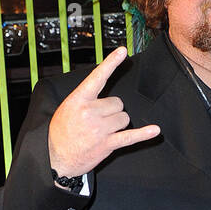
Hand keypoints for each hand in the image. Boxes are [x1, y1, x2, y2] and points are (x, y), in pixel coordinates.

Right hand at [47, 46, 159, 176]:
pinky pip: (130, 137)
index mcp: (79, 100)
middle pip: (118, 103)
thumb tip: (107, 97)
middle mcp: (90, 112)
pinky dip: (143, 134)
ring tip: (103, 131)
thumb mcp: (68, 108)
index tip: (122, 51)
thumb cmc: (61, 132)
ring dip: (118, 124)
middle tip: (98, 120)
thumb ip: (86, 98)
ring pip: (124, 118)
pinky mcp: (107, 144)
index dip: (111, 63)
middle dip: (112, 111)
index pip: (98, 77)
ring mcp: (100, 129)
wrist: (55, 158)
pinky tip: (154, 130)